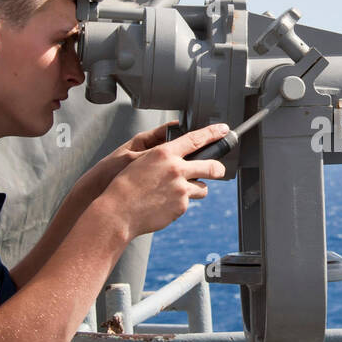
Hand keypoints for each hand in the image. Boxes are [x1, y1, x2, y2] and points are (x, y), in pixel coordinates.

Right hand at [98, 122, 228, 236]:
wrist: (118, 212)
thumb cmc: (125, 185)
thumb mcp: (140, 160)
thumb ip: (163, 157)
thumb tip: (179, 158)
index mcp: (164, 153)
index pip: (195, 139)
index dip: (212, 133)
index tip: (224, 130)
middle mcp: (176, 169)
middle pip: (211, 166)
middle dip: (218, 168)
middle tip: (219, 170)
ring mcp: (180, 189)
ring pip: (202, 188)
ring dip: (195, 189)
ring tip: (176, 192)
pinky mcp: (181, 207)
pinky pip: (187, 203)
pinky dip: (178, 203)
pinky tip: (162, 204)